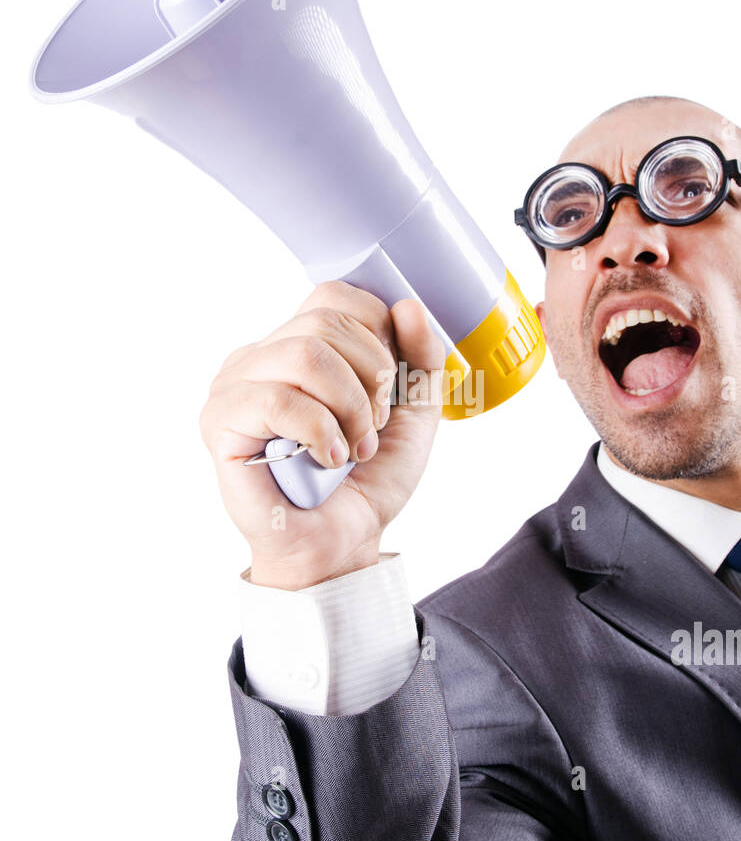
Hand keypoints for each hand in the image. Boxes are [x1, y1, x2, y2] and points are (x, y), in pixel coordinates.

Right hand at [200, 283, 445, 588]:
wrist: (340, 545)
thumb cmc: (366, 481)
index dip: (377, 336)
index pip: (335, 296)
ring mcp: (234, 385)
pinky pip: (278, 399)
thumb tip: (408, 306)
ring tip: (356, 446)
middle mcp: (260, 356)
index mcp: (298, 344)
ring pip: (306, 354)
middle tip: (373, 428)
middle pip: (325, 321)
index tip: (387, 391)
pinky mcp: (220, 422)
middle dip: (372, 377)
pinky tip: (329, 459)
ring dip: (351, 406)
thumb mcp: (414, 412)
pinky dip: (321, 430)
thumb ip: (420, 357)